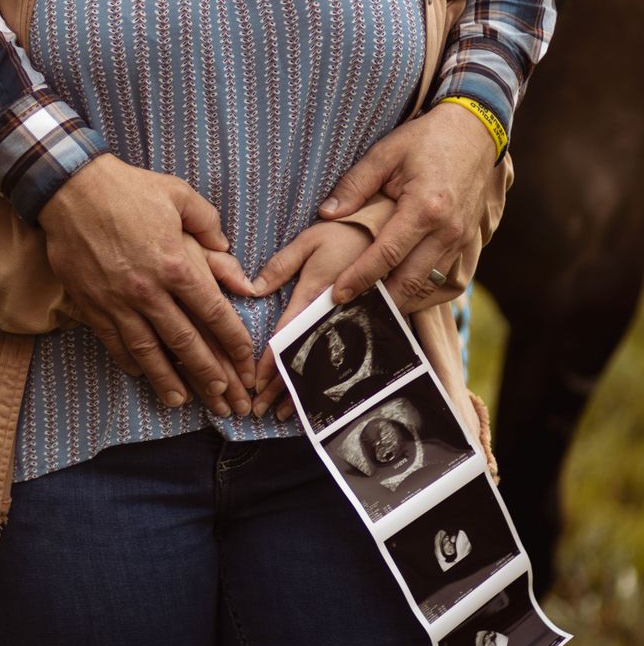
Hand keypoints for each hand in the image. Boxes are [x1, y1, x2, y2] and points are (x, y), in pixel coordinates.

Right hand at [39, 154, 256, 414]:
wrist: (71, 191)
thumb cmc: (128, 189)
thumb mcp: (178, 195)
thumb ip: (207, 223)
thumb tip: (225, 248)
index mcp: (176, 265)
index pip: (213, 313)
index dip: (233, 341)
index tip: (246, 360)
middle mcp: (149, 291)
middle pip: (185, 342)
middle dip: (208, 372)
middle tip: (223, 396)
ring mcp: (118, 302)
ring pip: (148, 351)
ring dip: (167, 379)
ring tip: (181, 400)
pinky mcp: (92, 305)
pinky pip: (114, 342)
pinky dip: (129, 361)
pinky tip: (141, 373)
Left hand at [250, 221, 372, 419]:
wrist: (393, 232)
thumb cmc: (344, 234)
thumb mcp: (308, 241)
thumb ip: (281, 266)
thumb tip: (253, 289)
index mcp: (315, 294)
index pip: (287, 335)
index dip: (268, 362)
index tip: (253, 384)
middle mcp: (333, 315)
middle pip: (303, 359)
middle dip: (280, 387)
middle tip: (261, 409)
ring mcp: (352, 323)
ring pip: (324, 367)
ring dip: (302, 391)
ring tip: (284, 413)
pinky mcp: (367, 325)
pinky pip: (346, 360)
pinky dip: (330, 381)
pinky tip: (318, 398)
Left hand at [318, 102, 497, 310]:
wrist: (476, 132)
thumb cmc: (427, 139)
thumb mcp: (385, 153)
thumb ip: (355, 185)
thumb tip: (326, 215)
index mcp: (424, 207)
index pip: (385, 255)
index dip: (359, 278)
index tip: (337, 295)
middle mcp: (448, 230)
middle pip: (410, 282)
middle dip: (379, 302)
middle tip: (349, 311)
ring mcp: (463, 240)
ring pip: (430, 287)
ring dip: (401, 300)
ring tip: (371, 308)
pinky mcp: (471, 243)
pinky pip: (449, 281)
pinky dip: (425, 293)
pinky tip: (404, 295)